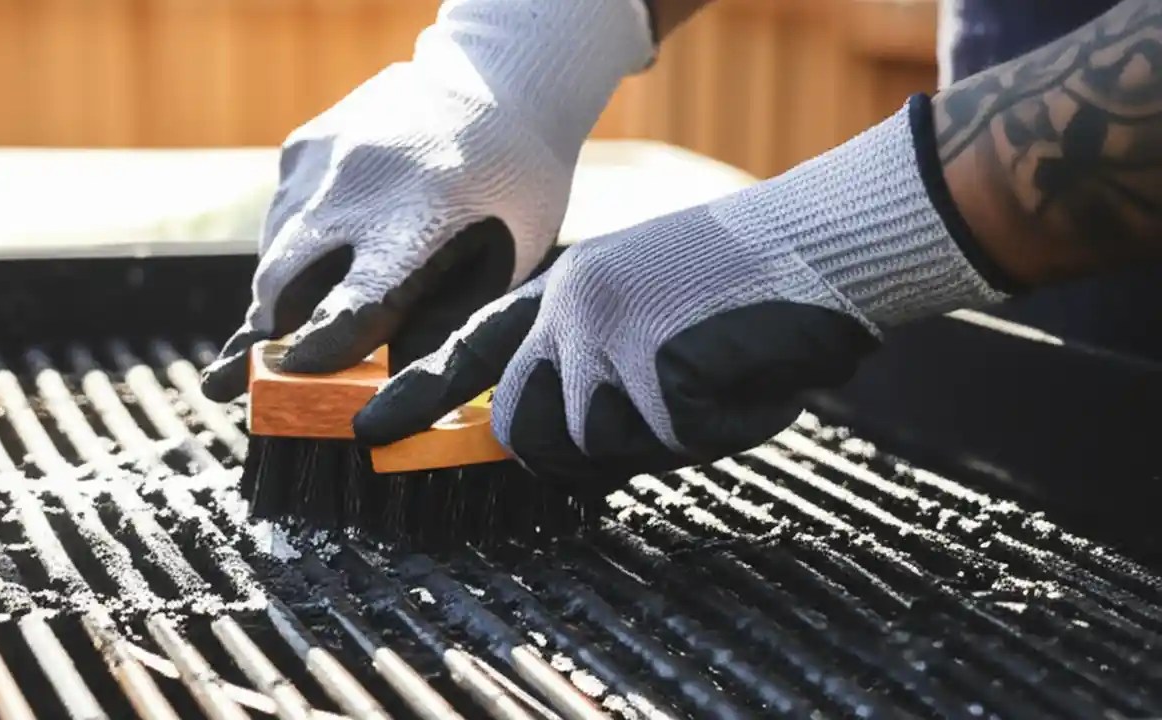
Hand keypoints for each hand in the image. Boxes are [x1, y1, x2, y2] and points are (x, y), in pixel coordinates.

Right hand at [200, 0, 653, 400]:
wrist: (496, 82)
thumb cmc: (512, 188)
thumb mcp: (504, 259)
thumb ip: (445, 317)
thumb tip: (385, 380)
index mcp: (416, 221)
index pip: (351, 305)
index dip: (316, 352)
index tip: (288, 380)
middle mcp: (354, 187)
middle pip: (283, 285)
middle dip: (265, 336)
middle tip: (246, 377)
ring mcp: (320, 160)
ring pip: (274, 250)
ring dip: (278, 293)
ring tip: (289, 322)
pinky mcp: (302, 144)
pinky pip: (282, 213)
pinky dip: (294, 245)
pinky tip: (324, 253)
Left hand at [354, 98, 1009, 483]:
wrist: (821, 240)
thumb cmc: (746, 277)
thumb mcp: (644, 301)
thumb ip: (589, 357)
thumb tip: (559, 439)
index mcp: (566, 289)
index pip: (469, 346)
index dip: (419, 393)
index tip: (372, 427)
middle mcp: (572, 309)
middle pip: (530, 430)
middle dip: (581, 454)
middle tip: (657, 421)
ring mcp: (610, 337)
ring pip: (604, 446)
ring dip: (668, 437)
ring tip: (720, 379)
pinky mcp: (655, 368)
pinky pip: (676, 444)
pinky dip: (724, 428)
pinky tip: (751, 377)